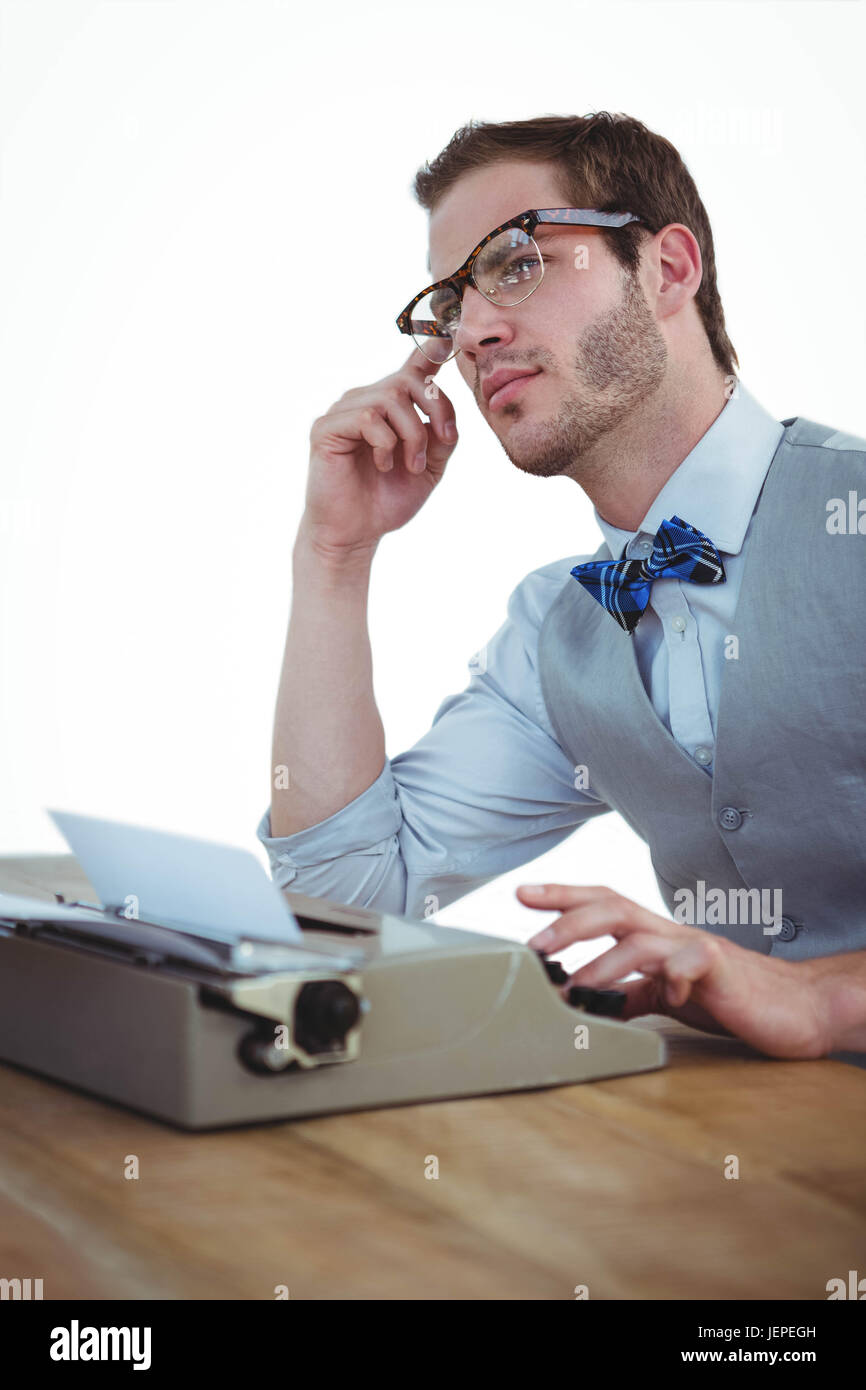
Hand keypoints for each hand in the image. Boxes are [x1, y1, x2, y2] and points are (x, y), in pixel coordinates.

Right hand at [302, 347, 458, 559]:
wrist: (356, 533)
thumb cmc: (387, 499)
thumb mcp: (429, 468)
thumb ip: (442, 437)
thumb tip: (446, 413)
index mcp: (390, 406)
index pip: (412, 368)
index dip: (430, 346)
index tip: (448, 326)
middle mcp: (365, 400)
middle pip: (409, 381)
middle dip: (435, 410)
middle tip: (441, 445)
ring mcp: (344, 411)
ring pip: (390, 398)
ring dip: (412, 435)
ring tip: (410, 465)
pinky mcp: (326, 428)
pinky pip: (367, 418)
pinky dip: (385, 443)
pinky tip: (382, 464)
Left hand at [516, 883, 831, 1058]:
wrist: (794, 1006)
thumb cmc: (727, 996)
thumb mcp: (667, 994)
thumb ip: (632, 992)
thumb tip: (591, 1001)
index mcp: (653, 935)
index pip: (601, 902)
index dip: (561, 895)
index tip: (520, 892)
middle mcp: (669, 933)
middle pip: (612, 907)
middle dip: (567, 920)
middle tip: (533, 944)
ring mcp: (695, 947)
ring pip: (642, 939)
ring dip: (603, 963)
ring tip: (574, 987)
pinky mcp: (722, 968)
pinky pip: (692, 964)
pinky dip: (672, 978)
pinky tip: (662, 996)